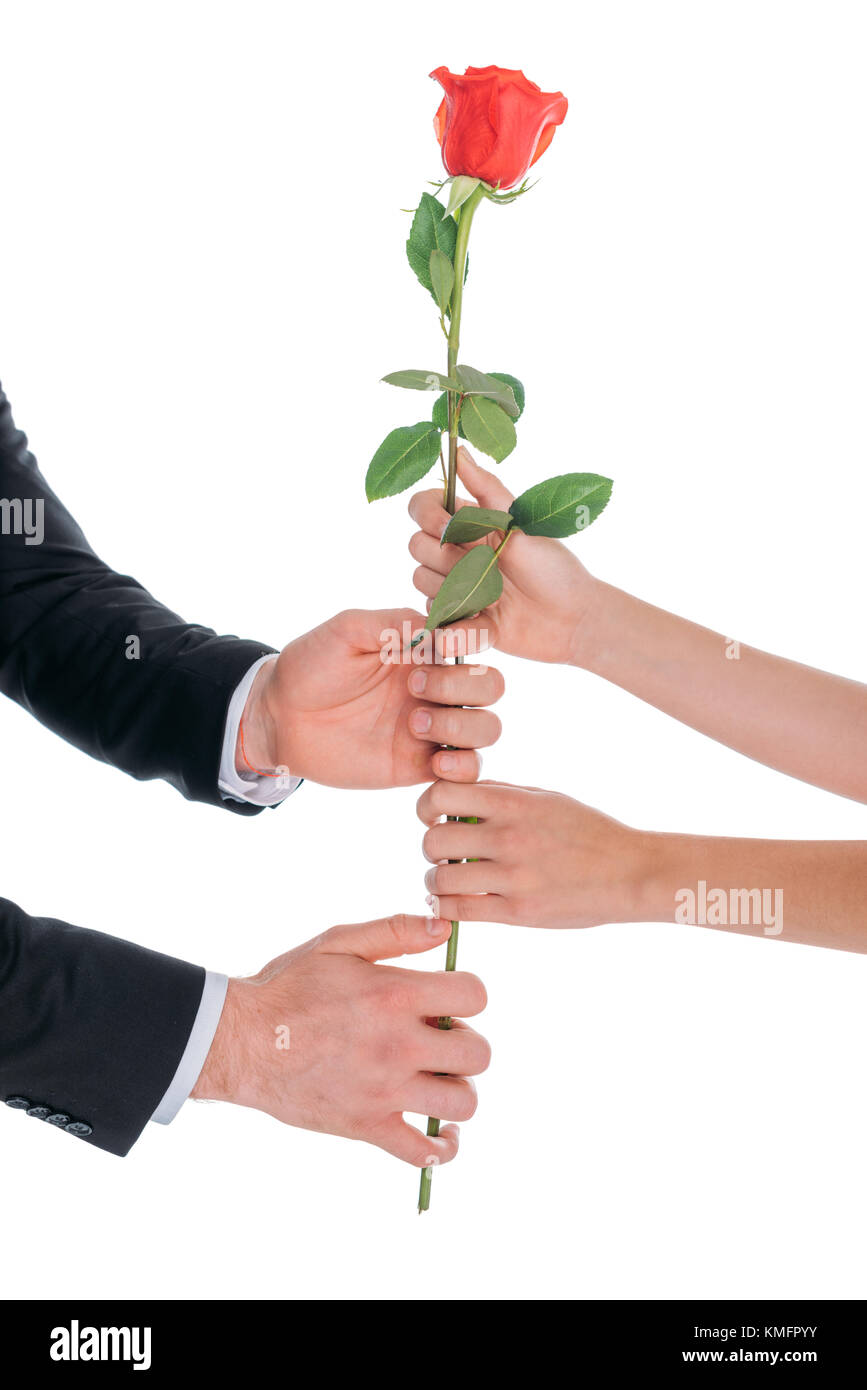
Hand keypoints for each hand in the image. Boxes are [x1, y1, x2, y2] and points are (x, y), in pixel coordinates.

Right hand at [191, 914, 489, 1165]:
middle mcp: (398, 1045)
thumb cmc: (287, 987)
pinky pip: (424, 1152)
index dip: (468, 994)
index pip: (474, 996)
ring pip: (462, 1103)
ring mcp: (384, 1091)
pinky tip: (442, 1131)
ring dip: (457, 1090)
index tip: (446, 998)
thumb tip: (445, 928)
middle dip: (465, 1042)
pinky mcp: (366, 1126)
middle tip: (437, 1039)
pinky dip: (443, 1148)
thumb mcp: (337, 943)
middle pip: (478, 1053)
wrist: (240, 1041)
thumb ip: (395, 931)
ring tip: (435, 1078)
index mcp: (395, 995)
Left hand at [240, 606, 503, 787]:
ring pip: (487, 729)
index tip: (443, 646)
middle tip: (413, 688)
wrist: (281, 718)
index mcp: (424, 650)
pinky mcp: (419, 765)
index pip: (475, 642)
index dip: (472, 642)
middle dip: (462, 686)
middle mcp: (436, 688)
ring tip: (414, 726)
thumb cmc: (311, 666)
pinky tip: (434, 763)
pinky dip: (463, 769)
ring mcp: (431, 728)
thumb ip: (391, 622)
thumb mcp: (346, 629)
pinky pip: (466, 771)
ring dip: (462, 726)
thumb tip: (438, 627)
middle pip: (491, 686)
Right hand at [409, 446, 598, 664]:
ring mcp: (455, 583)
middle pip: (416, 544)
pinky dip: (458, 616)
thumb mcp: (520, 523)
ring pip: (420, 579)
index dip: (428, 515)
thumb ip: (486, 488)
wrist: (570, 620)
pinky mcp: (457, 616)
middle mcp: (457, 550)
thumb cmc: (552, 568)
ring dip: (455, 586)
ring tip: (493, 594)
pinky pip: (434, 612)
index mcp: (470, 522)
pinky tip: (489, 617)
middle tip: (488, 566)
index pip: (422, 506)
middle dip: (449, 556)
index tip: (449, 528)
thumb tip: (458, 449)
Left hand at [417, 779, 651, 927]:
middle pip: (433, 840)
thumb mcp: (546, 798)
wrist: (630, 872)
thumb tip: (455, 795)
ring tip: (449, 880)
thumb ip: (501, 794)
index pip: (441, 794)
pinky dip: (446, 908)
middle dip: (432, 847)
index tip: (435, 816)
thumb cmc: (587, 831)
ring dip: (436, 880)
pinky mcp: (518, 912)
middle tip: (444, 853)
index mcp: (514, 803)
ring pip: (440, 879)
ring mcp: (513, 877)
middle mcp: (509, 836)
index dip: (428, 806)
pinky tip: (453, 903)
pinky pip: (459, 910)